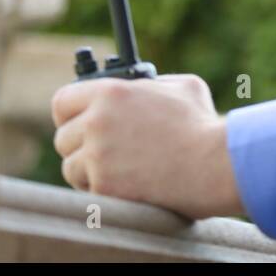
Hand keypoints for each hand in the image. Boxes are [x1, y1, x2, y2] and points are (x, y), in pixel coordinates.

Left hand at [51, 73, 243, 220]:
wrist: (213, 164)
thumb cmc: (202, 125)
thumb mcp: (182, 87)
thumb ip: (153, 85)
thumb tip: (144, 89)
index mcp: (111, 93)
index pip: (62, 102)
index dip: (70, 114)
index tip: (78, 122)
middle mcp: (97, 122)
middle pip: (62, 138)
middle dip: (80, 146)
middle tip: (103, 151)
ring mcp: (98, 156)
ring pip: (70, 168)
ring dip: (88, 172)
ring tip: (118, 171)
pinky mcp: (104, 186)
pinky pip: (87, 190)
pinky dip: (103, 191)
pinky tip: (128, 185)